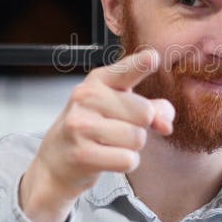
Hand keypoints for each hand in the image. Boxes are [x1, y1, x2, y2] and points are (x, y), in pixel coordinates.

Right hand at [19, 48, 174, 221]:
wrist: (56, 160)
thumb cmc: (94, 128)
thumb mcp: (120, 108)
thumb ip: (152, 108)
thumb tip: (166, 125)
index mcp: (100, 80)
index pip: (126, 69)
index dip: (142, 64)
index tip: (154, 57)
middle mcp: (87, 97)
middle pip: (145, 113)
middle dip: (140, 127)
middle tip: (117, 129)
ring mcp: (81, 125)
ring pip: (138, 138)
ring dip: (132, 147)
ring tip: (110, 144)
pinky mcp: (82, 153)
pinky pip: (128, 160)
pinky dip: (125, 163)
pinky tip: (106, 158)